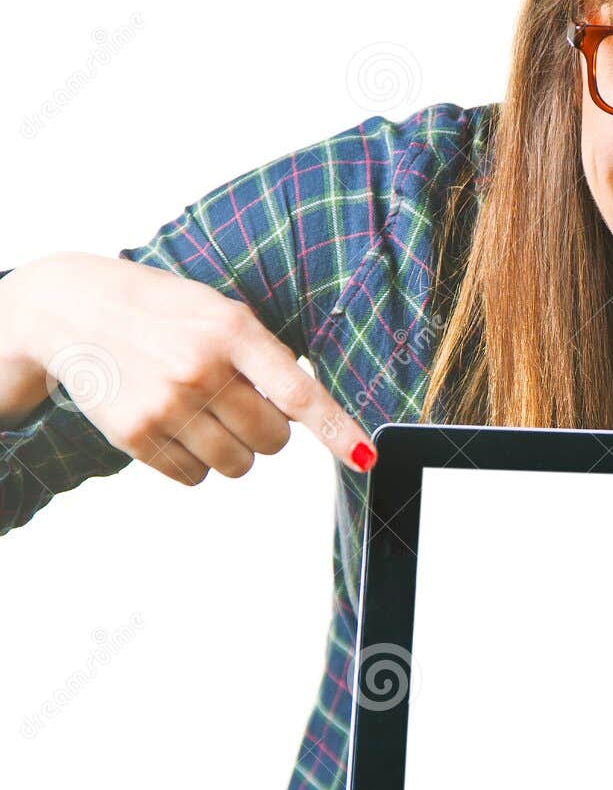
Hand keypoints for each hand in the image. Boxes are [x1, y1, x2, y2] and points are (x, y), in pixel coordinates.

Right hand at [8, 252, 377, 484]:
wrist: (71, 311)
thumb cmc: (161, 312)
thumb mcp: (215, 311)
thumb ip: (261, 355)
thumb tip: (302, 415)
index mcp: (232, 330)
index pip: (297, 392)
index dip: (336, 429)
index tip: (365, 457)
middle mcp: (201, 369)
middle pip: (273, 442)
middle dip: (265, 430)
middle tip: (235, 400)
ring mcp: (167, 406)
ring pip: (238, 466)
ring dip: (232, 449)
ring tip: (201, 411)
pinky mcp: (136, 435)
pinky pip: (195, 478)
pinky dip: (193, 462)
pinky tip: (171, 423)